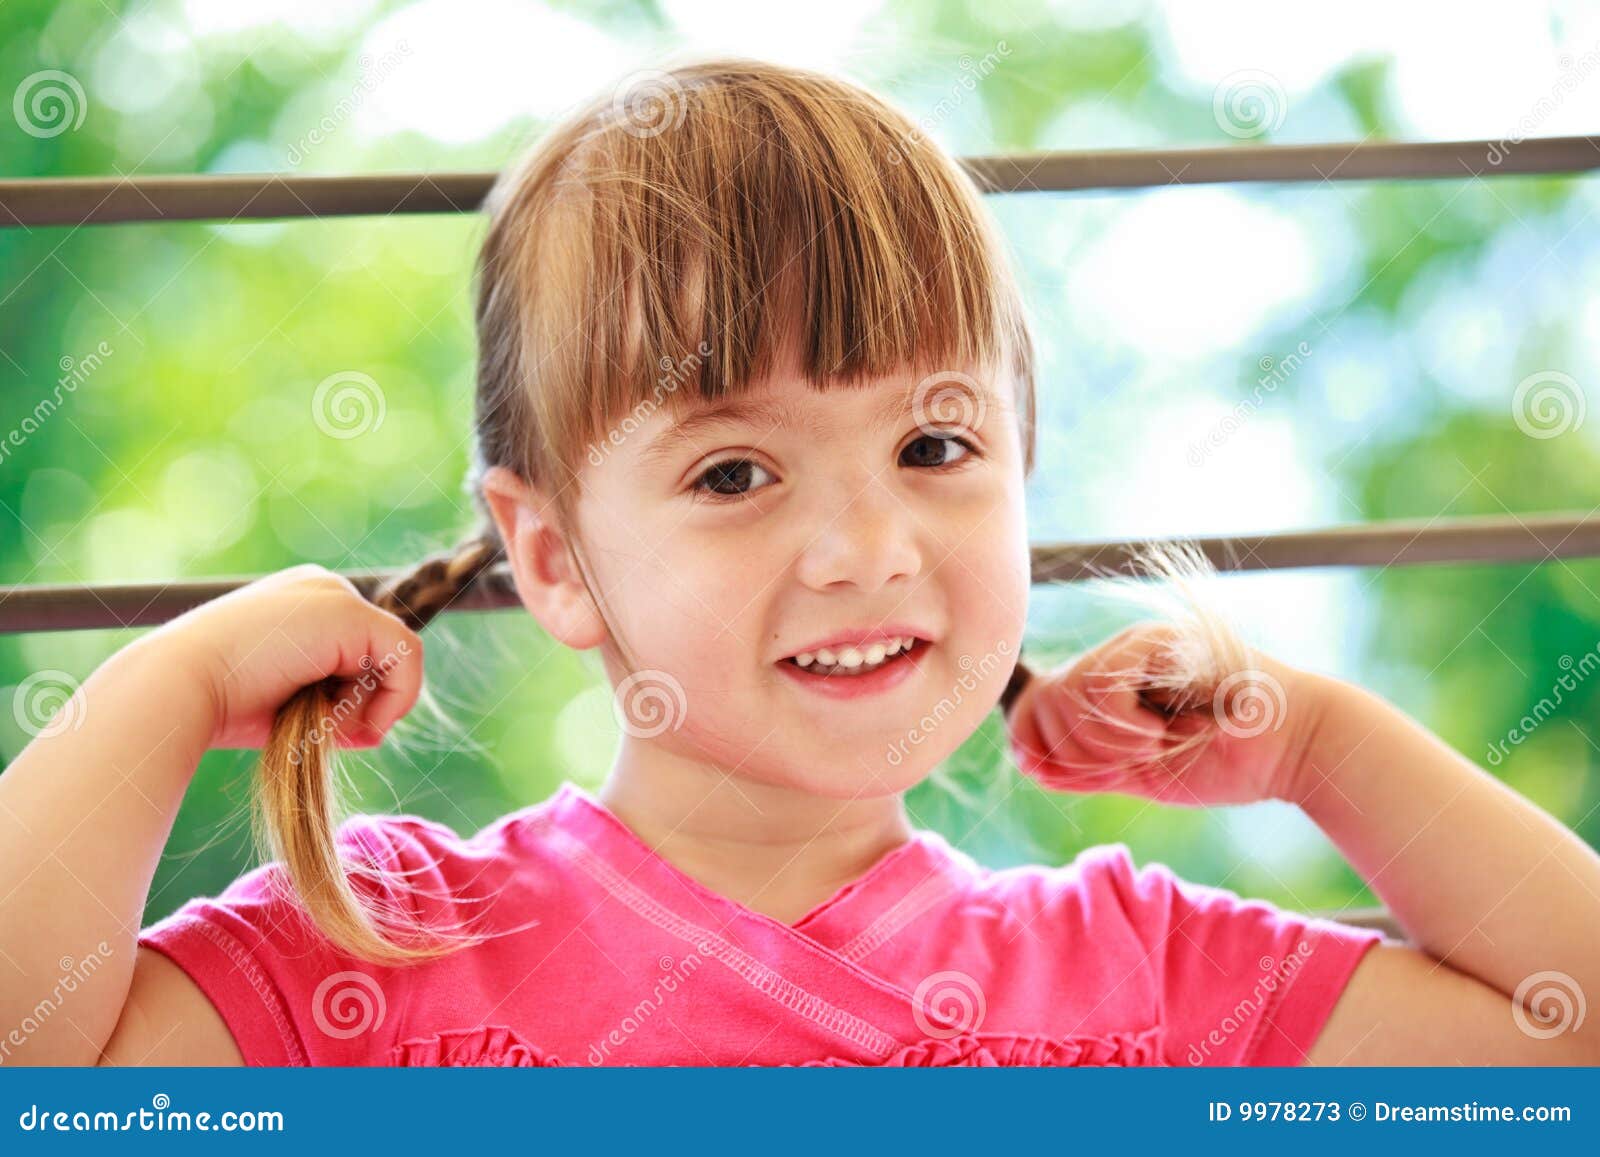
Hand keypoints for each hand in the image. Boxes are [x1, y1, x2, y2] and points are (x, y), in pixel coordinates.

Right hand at [133, 564, 425, 750]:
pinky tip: (364, 725)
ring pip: (396, 656)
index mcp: (300, 602)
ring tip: (327, 725)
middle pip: (380, 652)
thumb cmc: (218, 704)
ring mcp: (336, 595)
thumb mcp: (285, 702)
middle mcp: (321, 588)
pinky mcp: (350, 613)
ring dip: (373, 705)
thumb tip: (374, 731)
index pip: (359, 650)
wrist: (179, 687)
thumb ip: (328, 707)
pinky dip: (399, 697)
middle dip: (366, 701)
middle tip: (333, 733)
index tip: (333, 733)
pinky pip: (408, 655)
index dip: (356, 697)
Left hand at [1005, 621, 1324, 806]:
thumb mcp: (1141, 773)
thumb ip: (1085, 768)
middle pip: (1041, 702)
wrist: (1294, 749)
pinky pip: (1099, 688)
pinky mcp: (1154, 641)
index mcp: (1104, 687)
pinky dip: (1125, 727)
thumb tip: (1026, 763)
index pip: (1031, 708)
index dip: (1036, 748)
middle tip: (1130, 764)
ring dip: (1107, 742)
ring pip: (1066, 694)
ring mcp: (1131, 647)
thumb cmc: (1225, 763)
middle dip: (1076, 753)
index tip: (1082, 775)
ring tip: (1155, 747)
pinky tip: (1165, 733)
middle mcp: (1111, 660)